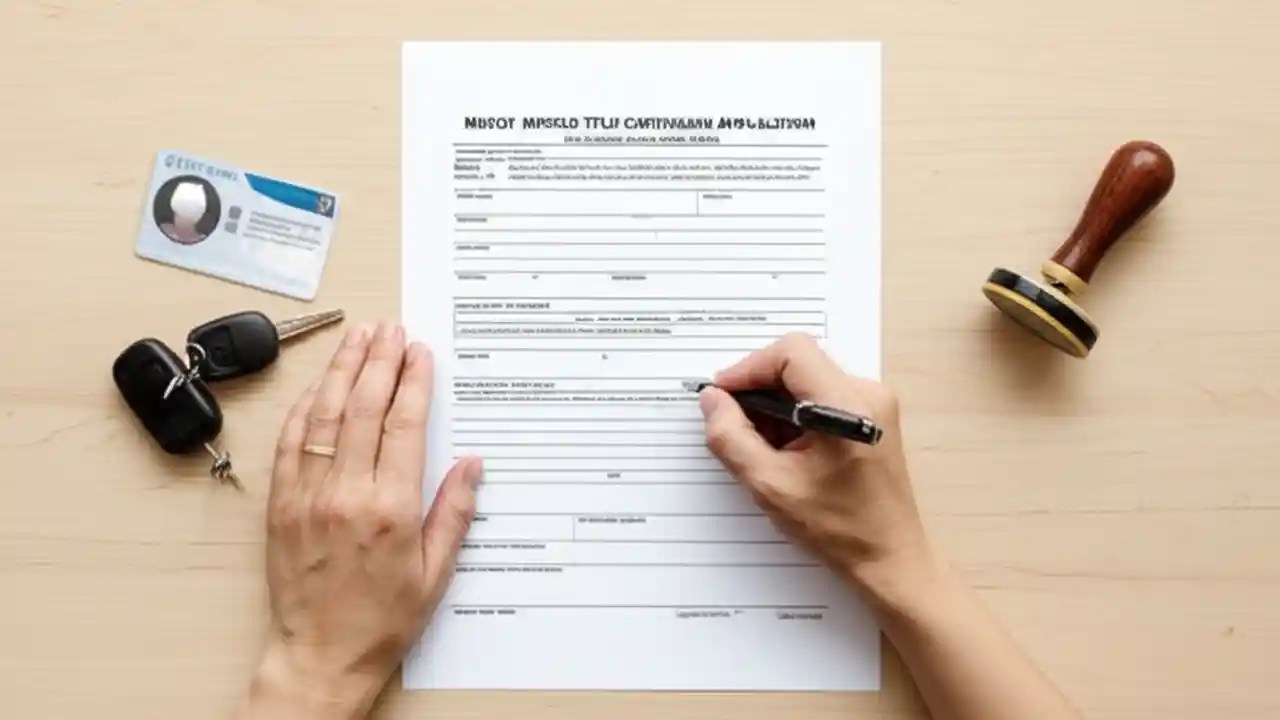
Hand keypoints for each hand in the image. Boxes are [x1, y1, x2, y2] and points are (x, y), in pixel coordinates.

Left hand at [236, 322, 481, 719]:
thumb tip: (471, 464)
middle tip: (390, 330)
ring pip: (324, 415)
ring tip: (357, 338)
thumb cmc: (381, 620)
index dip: (412, 381)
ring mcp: (307, 495)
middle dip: (379, 361)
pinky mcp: (280, 504)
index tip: (420, 353)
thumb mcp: (436, 573)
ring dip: (341, 370)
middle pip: (363, 407)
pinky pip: (291, 442)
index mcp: (390, 509)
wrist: (320, 655)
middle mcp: (346, 494)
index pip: (403, 425)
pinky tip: (319, 386)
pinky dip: (305, 408)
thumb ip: (454, 512)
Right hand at [698, 333, 936, 604]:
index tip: (722, 397)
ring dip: (775, 405)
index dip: (748, 369)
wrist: (890, 559)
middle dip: (759, 390)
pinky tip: (784, 451)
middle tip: (734, 426)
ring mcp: (873, 404)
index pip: (791, 353)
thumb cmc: (839, 530)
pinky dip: (794, 415)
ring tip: (762, 448)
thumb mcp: (770, 485)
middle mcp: (867, 394)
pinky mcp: (872, 417)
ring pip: (807, 380)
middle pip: (798, 363)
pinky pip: (822, 397)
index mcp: (848, 406)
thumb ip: (732, 438)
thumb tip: (713, 401)